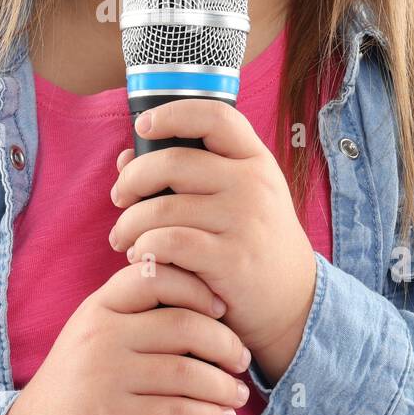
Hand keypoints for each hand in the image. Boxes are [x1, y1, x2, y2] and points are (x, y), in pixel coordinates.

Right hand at [0, 261, 252, 414]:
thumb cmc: (75, 386)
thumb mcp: (92, 334)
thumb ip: (130, 313)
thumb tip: (200, 301)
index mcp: (99, 307)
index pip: (155, 275)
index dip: (197, 288)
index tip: (222, 309)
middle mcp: (100, 335)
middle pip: (183, 324)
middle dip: (225, 343)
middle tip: (241, 358)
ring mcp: (105, 377)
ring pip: (186, 372)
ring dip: (224, 385)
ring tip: (238, 394)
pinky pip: (177, 412)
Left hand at [109, 99, 318, 381]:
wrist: (294, 301)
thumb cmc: (252, 242)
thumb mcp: (236, 199)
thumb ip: (187, 175)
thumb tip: (125, 158)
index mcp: (254, 159)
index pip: (214, 116)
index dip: (172, 113)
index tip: (143, 125)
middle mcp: (253, 183)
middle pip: (172, 162)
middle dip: (132, 179)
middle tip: (119, 197)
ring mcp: (245, 220)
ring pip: (162, 207)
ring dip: (129, 223)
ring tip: (122, 237)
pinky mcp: (232, 259)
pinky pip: (169, 242)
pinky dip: (145, 248)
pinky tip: (140, 256)